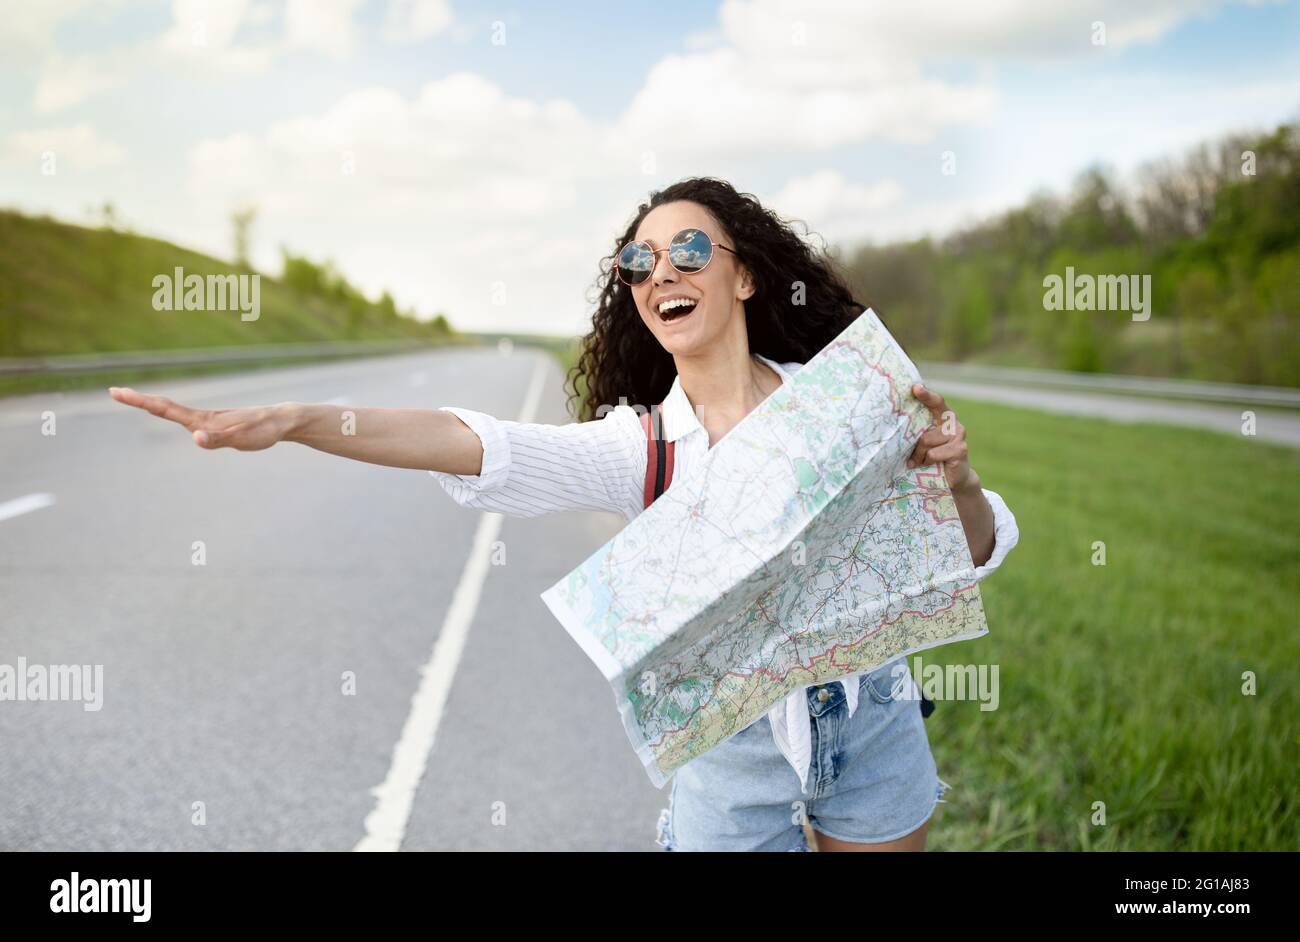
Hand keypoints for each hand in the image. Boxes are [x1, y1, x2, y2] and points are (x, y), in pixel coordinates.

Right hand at [108, 386, 292, 450]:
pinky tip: (167, 412)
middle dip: (139, 400)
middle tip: (114, 391)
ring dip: (152, 404)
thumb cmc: (262, 431)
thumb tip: (194, 438)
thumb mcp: (241, 439)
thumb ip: (218, 439)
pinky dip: (170, 412)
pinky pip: (187, 418)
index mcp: (203, 421)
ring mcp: (208, 421)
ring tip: (134, 399)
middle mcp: (201, 418)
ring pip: (175, 411)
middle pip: (165, 407)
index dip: (141, 401)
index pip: (165, 409)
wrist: (280, 421)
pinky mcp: (216, 425)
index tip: (118, 391)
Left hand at [906, 383, 978, 492]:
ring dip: (919, 454)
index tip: (915, 388)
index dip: (926, 394)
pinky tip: (930, 464)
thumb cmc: (933, 456)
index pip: (936, 401)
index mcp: (944, 417)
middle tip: (911, 454)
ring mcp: (958, 435)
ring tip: (920, 461)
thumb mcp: (924, 440)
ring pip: (926, 440)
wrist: (953, 478)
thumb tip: (894, 421)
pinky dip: (926, 461)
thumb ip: (918, 429)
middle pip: (924, 427)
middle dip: (914, 443)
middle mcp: (953, 423)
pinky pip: (933, 453)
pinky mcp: (960, 449)